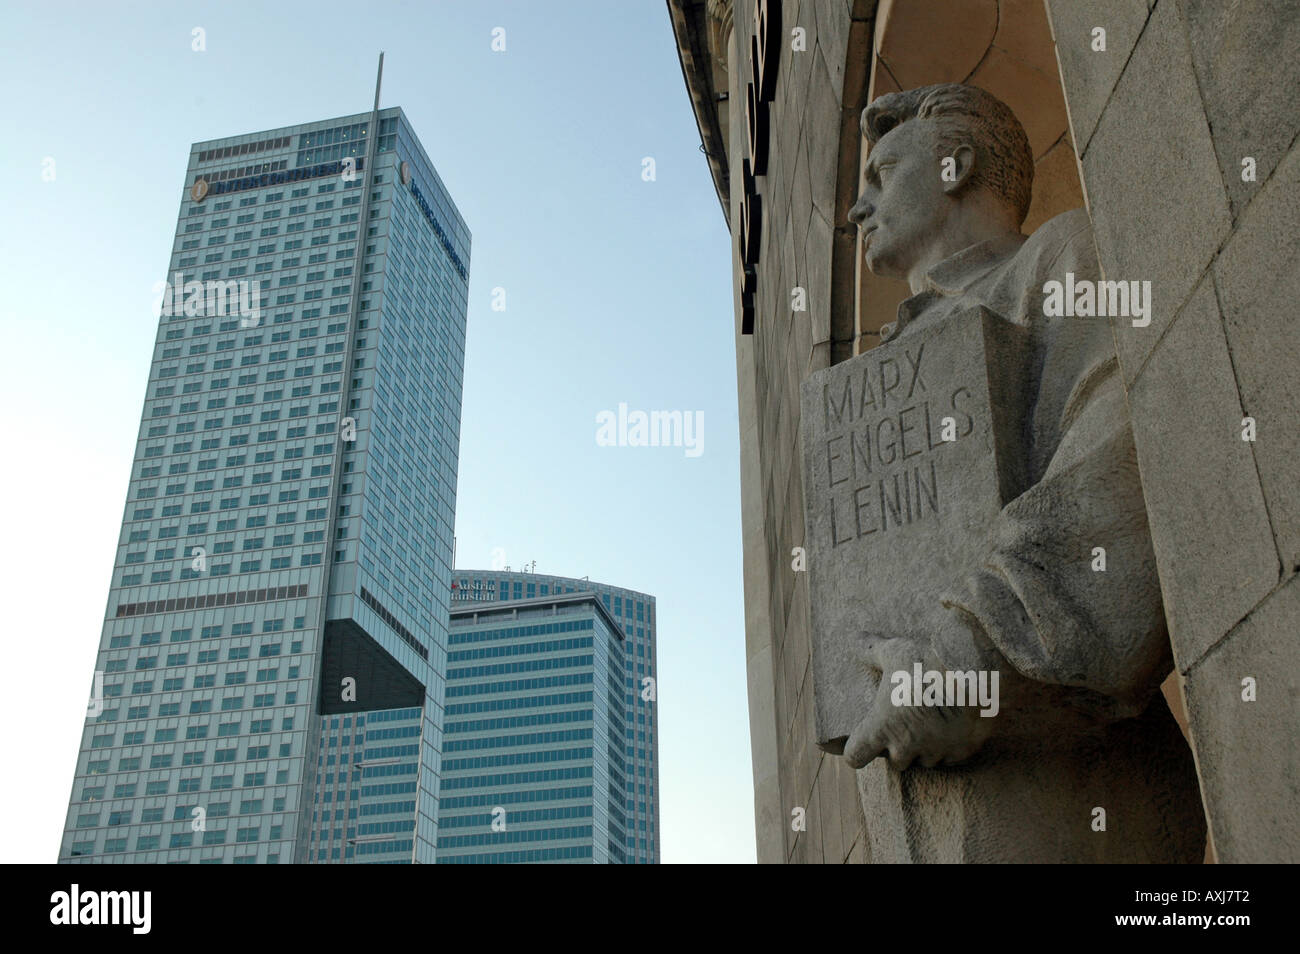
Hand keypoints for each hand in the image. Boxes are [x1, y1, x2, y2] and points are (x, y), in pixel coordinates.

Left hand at [843, 633, 994, 769]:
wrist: (977, 674)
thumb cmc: (929, 662)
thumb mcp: (896, 651)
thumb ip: (872, 650)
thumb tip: (856, 638)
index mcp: (883, 727)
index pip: (855, 756)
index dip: (856, 750)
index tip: (862, 740)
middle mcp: (906, 746)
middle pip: (894, 760)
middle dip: (897, 746)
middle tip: (904, 721)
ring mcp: (935, 751)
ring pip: (923, 760)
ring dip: (923, 747)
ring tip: (930, 720)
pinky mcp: (960, 752)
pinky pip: (949, 758)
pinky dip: (948, 746)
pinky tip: (951, 725)